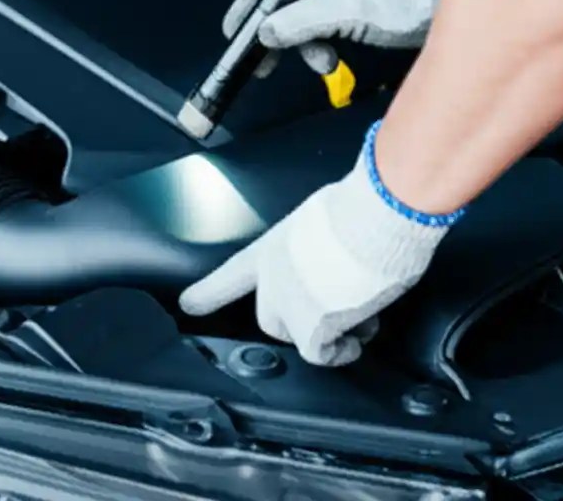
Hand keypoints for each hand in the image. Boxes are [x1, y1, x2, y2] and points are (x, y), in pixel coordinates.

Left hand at [179, 123, 459, 365]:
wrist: (374, 217)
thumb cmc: (361, 208)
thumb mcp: (324, 218)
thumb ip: (318, 244)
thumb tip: (340, 255)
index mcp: (273, 247)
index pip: (232, 275)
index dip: (210, 292)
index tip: (188, 304)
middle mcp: (273, 278)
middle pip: (272, 320)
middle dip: (302, 322)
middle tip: (335, 312)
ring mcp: (289, 305)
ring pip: (302, 338)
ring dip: (331, 333)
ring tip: (359, 312)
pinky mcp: (311, 328)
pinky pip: (322, 354)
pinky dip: (342, 351)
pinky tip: (356, 338)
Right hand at [226, 0, 458, 77]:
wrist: (446, 0)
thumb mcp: (346, 10)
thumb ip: (302, 21)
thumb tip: (265, 32)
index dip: (249, 5)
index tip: (233, 31)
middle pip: (286, 1)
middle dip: (279, 35)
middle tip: (266, 65)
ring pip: (308, 18)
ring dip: (308, 45)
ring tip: (323, 64)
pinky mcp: (360, 2)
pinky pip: (327, 24)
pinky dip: (325, 43)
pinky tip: (334, 57)